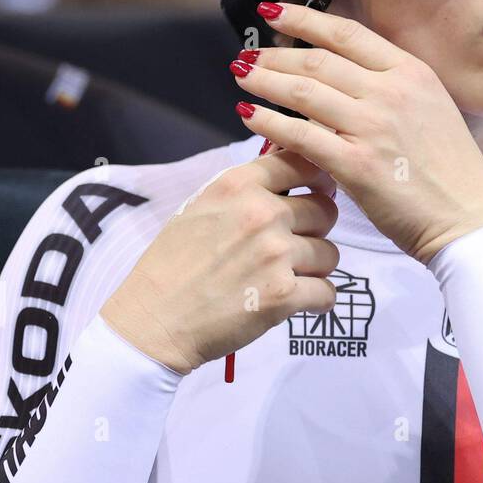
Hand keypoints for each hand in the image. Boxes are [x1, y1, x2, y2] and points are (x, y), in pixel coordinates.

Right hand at [100, 149, 341, 374]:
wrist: (153, 320)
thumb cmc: (173, 264)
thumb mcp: (202, 205)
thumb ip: (247, 186)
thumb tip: (289, 164)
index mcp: (239, 185)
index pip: (303, 163)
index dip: (317, 180)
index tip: (316, 194)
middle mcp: (262, 213)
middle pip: (326, 210)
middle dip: (315, 230)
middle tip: (291, 247)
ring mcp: (274, 254)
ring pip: (330, 254)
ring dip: (314, 269)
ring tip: (283, 278)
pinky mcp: (282, 295)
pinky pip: (327, 293)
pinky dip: (316, 301)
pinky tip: (294, 302)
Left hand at [230, 3, 482, 264]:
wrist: (469, 220)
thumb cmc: (452, 172)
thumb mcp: (432, 110)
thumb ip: (393, 89)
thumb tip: (346, 77)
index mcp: (413, 73)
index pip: (348, 34)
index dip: (305, 19)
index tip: (274, 12)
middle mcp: (392, 92)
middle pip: (319, 59)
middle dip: (276, 53)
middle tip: (250, 55)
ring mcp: (373, 126)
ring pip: (303, 91)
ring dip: (265, 80)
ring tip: (242, 77)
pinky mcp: (356, 164)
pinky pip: (300, 134)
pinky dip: (268, 122)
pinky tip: (248, 116)